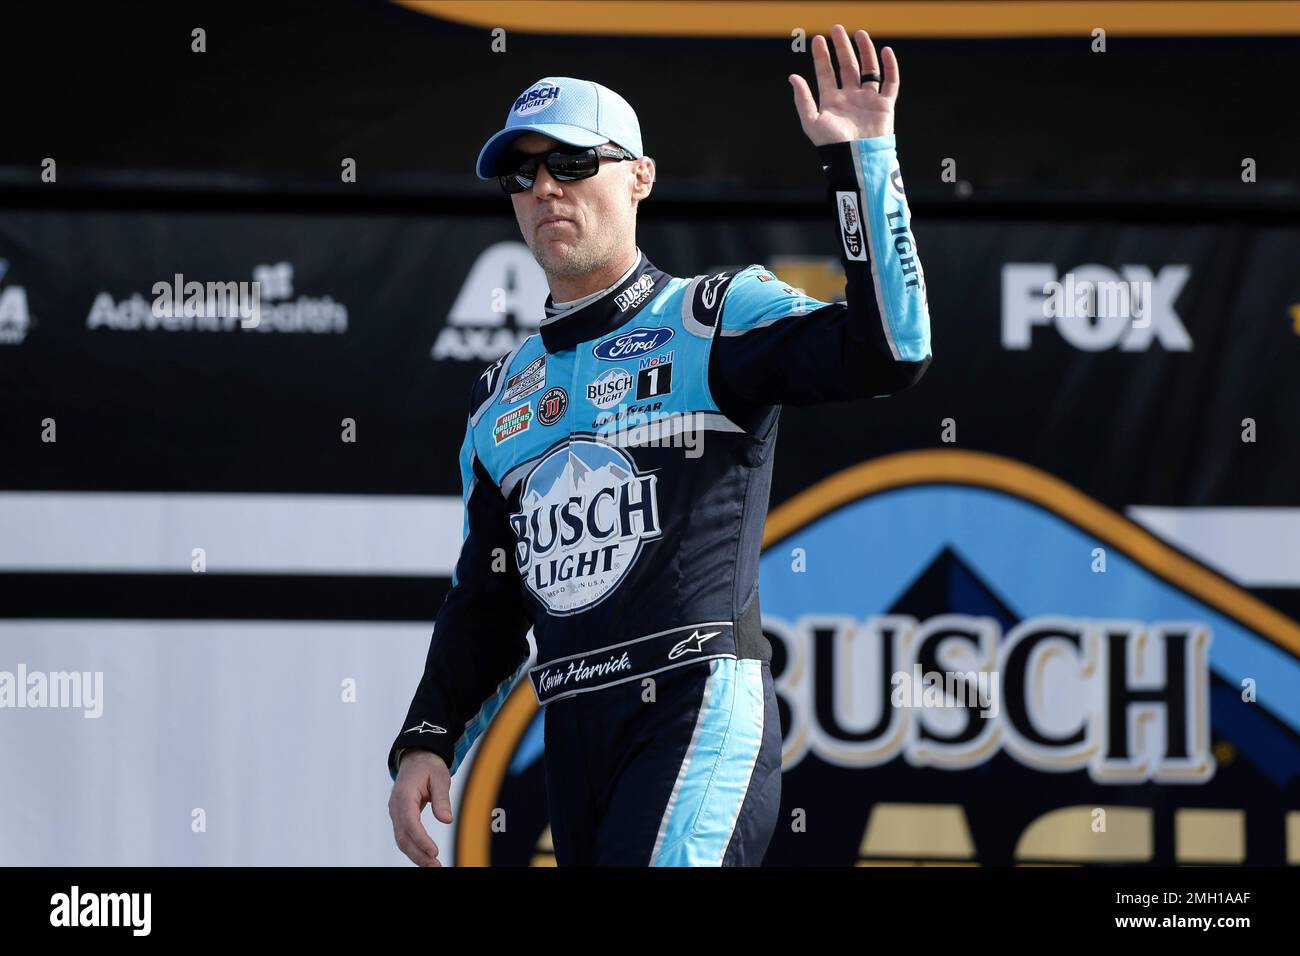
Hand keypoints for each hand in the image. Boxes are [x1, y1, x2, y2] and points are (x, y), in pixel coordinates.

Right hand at [388, 749, 452, 866]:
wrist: (416, 758)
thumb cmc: (428, 766)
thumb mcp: (440, 777)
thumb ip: (442, 799)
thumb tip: (447, 820)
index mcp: (405, 794)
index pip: (410, 822)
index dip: (421, 839)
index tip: (434, 851)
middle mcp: (396, 806)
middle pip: (403, 836)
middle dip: (418, 854)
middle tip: (435, 865)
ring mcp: (395, 812)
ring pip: (401, 839)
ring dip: (416, 855)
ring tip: (433, 865)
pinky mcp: (400, 817)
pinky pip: (404, 836)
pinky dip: (413, 848)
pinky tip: (425, 856)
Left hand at [789, 24, 898, 144]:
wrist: (856, 158)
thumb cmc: (832, 144)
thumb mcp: (811, 121)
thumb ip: (803, 99)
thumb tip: (793, 76)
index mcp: (832, 102)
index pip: (826, 73)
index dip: (822, 56)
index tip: (818, 40)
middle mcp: (850, 98)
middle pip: (847, 67)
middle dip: (842, 48)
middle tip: (837, 29)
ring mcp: (868, 100)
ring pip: (868, 70)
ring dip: (865, 51)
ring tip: (859, 33)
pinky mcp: (885, 105)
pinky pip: (890, 82)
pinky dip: (890, 66)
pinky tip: (885, 50)